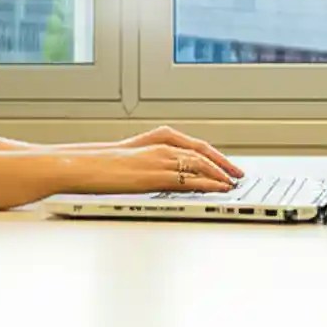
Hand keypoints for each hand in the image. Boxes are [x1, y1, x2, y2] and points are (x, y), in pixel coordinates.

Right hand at [116, 126, 244, 179]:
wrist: (88, 165)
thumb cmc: (105, 162)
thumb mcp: (134, 156)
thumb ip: (154, 160)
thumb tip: (169, 173)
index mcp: (159, 137)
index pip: (195, 145)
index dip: (214, 155)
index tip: (226, 164)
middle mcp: (164, 146)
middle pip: (203, 153)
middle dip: (223, 164)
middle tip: (237, 174)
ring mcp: (162, 160)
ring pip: (200, 165)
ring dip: (219, 174)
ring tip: (231, 183)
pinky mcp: (158, 176)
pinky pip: (190, 180)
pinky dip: (209, 184)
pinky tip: (218, 189)